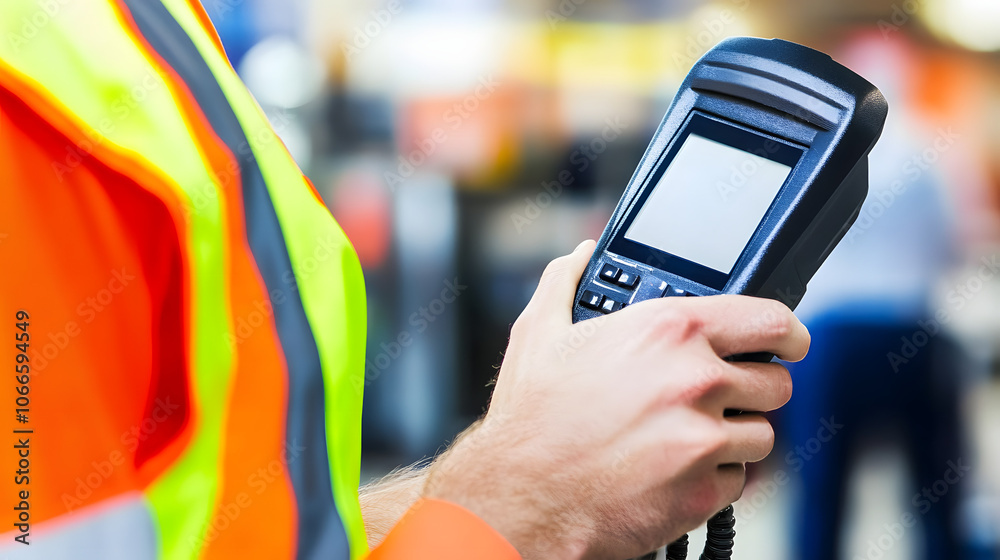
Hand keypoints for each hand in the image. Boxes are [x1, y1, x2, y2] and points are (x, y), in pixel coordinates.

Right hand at [424, 240, 808, 558]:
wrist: (520, 498)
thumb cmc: (531, 420)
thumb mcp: (539, 332)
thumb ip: (567, 281)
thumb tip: (582, 256)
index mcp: (669, 331)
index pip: (772, 320)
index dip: (786, 332)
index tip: (786, 342)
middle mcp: (696, 382)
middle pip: (775, 381)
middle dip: (751, 388)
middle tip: (714, 396)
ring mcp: (704, 441)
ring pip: (762, 434)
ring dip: (733, 435)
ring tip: (682, 435)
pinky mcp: (702, 492)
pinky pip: (737, 479)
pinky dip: (712, 476)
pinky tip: (670, 468)